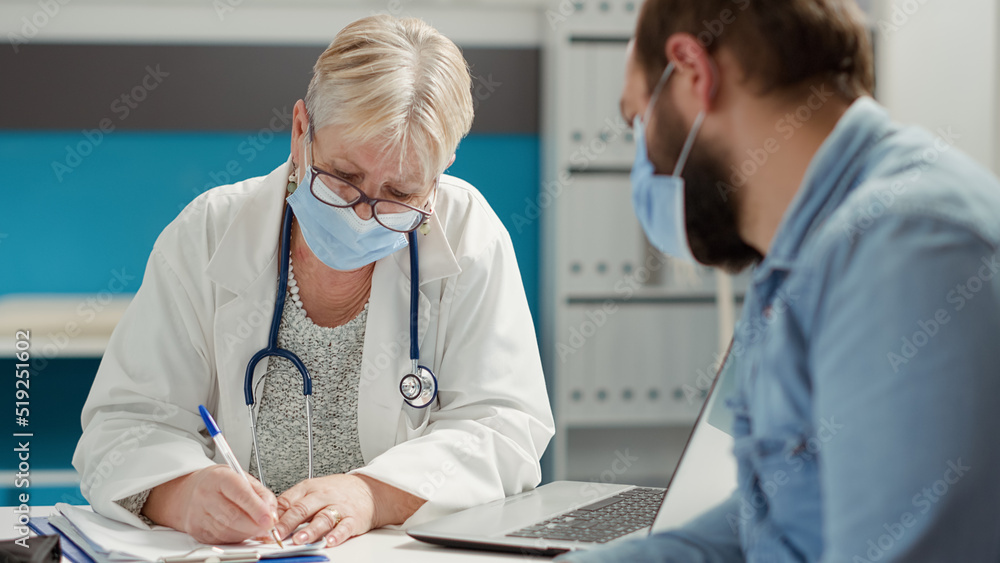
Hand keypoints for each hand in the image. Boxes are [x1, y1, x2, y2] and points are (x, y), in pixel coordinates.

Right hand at [143, 465, 278, 543]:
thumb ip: (262, 495)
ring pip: (227, 530)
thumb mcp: (243, 478)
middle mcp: (205, 494)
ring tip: (255, 528)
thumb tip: (272, 514)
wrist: (189, 491)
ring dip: (246, 533)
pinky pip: (219, 539)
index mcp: (219, 477)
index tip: (270, 519)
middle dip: (254, 526)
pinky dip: (235, 538)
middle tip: (267, 528)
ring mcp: (197, 513)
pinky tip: (240, 531)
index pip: (240, 494)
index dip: (257, 509)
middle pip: (233, 516)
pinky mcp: (196, 529)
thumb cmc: (219, 483)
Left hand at [274, 474, 424, 546]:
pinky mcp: (353, 519)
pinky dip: (337, 535)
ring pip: (322, 518)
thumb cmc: (336, 491)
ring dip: (310, 530)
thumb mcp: (312, 490)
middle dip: (288, 523)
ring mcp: (338, 508)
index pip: (287, 500)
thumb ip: (292, 504)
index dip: (275, 515)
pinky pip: (345, 527)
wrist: (368, 490)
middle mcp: (322, 497)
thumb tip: (270, 519)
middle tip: (277, 535)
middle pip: (302, 509)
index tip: (264, 526)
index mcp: (308, 489)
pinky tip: (330, 541)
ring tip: (300, 540)